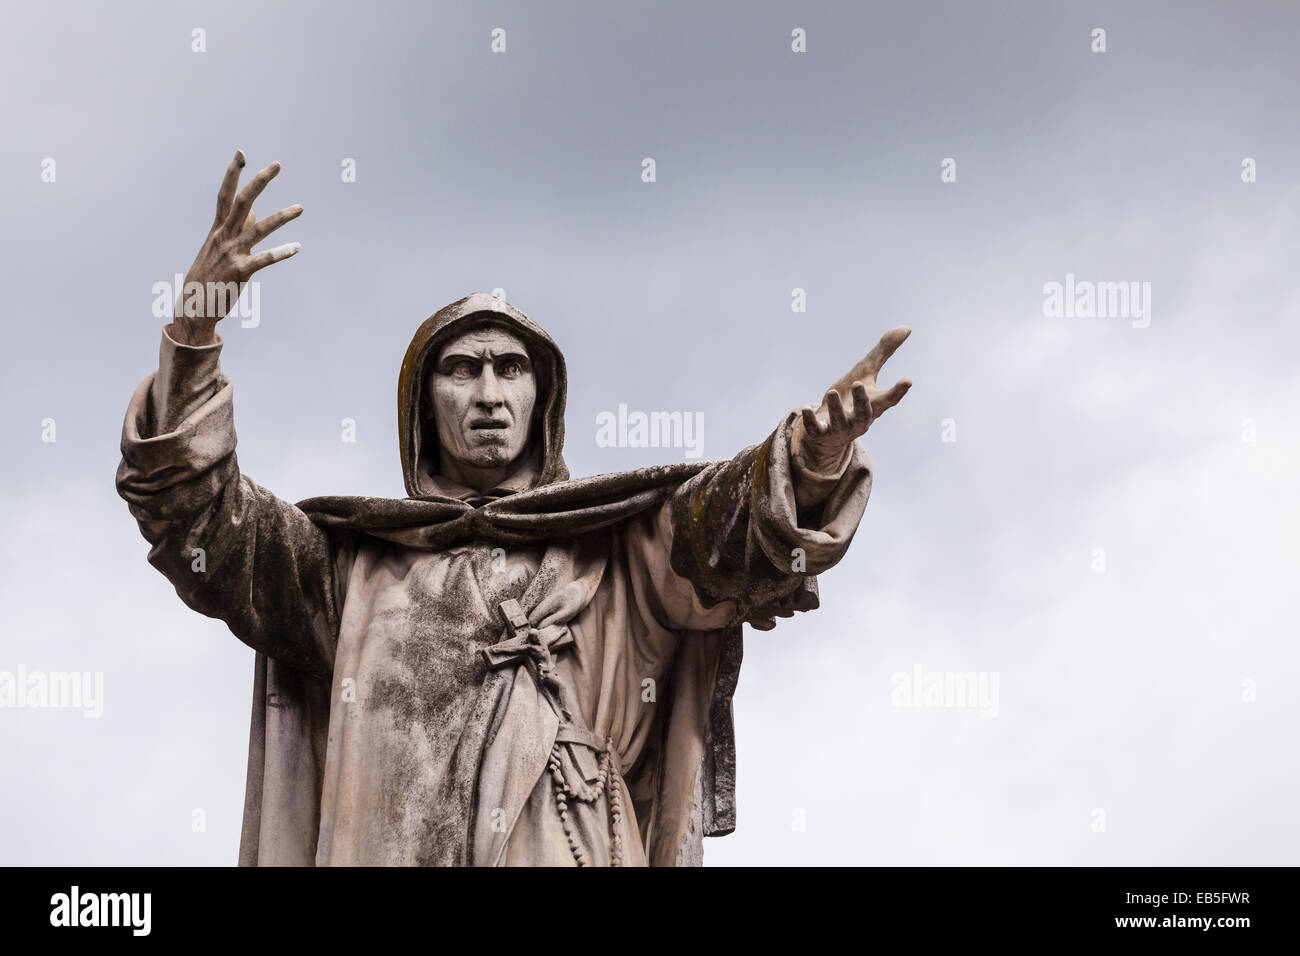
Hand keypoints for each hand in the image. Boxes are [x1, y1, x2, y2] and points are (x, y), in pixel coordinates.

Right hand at [171, 150, 302, 345]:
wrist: (194, 307)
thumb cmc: (209, 277)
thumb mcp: (218, 249)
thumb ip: (236, 229)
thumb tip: (255, 212)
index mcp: (218, 229)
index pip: (225, 195)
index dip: (233, 173)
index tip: (242, 153)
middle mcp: (224, 236)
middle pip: (242, 201)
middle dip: (260, 181)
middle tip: (278, 165)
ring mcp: (232, 253)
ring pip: (259, 229)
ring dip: (282, 217)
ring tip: (301, 208)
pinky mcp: (240, 271)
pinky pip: (264, 259)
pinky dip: (281, 252)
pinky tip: (297, 247)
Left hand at [791, 327, 911, 474]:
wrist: (829, 429)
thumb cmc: (851, 396)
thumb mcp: (866, 372)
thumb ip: (884, 352)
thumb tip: (907, 328)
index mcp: (873, 404)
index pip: (889, 399)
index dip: (898, 391)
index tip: (907, 380)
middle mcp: (859, 419)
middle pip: (864, 413)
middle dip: (862, 401)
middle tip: (858, 384)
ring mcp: (840, 428)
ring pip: (840, 420)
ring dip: (836, 408)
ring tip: (832, 392)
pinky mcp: (821, 432)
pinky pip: (816, 428)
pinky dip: (811, 420)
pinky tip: (806, 409)